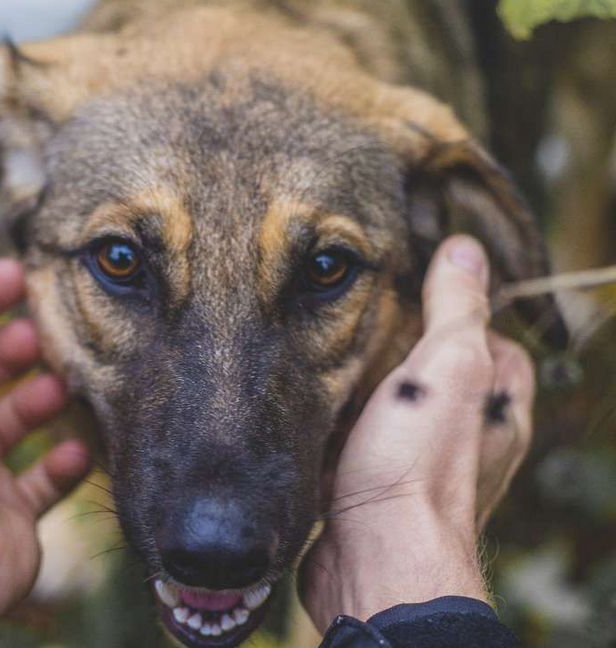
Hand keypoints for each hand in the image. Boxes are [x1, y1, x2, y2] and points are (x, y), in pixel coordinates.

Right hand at [299, 235, 535, 631]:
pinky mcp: (377, 487)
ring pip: (397, 407)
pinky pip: (363, 440)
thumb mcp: (446, 367)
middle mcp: (468, 439)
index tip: (412, 291)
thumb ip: (457, 308)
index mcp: (497, 406)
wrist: (370, 556)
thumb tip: (465, 248)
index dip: (460, 312)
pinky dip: (345, 422)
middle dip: (404, 348)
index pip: (495, 341)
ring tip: (328, 353)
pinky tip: (314, 405)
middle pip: (441, 373)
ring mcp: (420, 465)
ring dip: (368, 386)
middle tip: (358, 320)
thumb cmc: (414, 466)